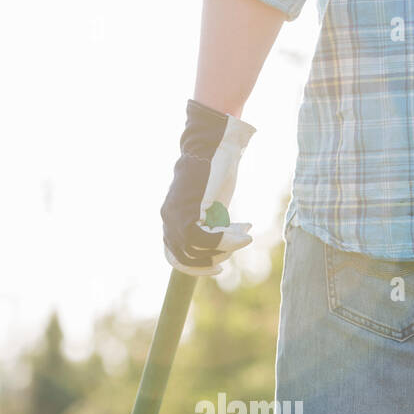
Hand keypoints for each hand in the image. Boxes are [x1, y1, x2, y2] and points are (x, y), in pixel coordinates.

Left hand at [161, 99, 254, 275]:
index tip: (218, 267)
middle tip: (239, 243)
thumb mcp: (210, 204)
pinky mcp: (188, 210)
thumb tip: (223, 244)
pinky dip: (227, 240)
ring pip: (197, 250)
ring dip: (224, 248)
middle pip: (186, 257)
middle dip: (215, 258)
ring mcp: (175, 216)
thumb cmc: (216, 171)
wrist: (215, 145)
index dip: (196, 267)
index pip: (176, 256)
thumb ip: (209, 224)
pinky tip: (245, 231)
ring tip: (244, 234)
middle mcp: (168, 219)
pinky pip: (206, 239)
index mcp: (171, 218)